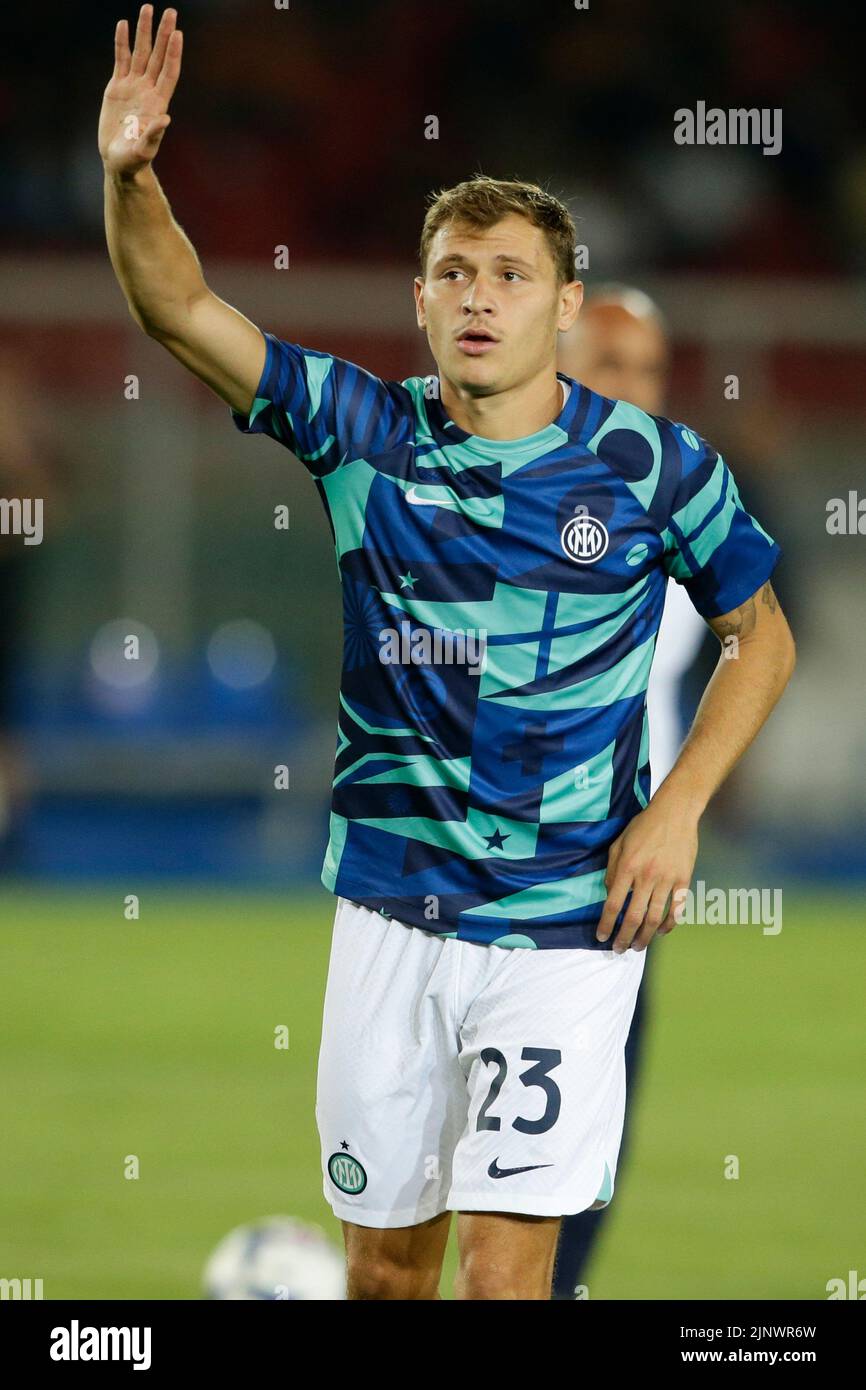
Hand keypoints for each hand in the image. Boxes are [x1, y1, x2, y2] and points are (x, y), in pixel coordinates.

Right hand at [99, 5, 182, 176]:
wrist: (118, 161)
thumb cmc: (134, 160)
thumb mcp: (144, 150)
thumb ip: (154, 135)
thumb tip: (165, 119)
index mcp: (157, 103)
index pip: (168, 72)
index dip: (173, 53)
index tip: (177, 33)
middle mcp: (148, 90)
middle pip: (157, 56)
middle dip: (163, 34)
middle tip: (169, 11)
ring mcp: (133, 87)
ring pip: (140, 53)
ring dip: (143, 31)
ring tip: (147, 9)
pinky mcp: (117, 87)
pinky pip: (121, 59)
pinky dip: (122, 42)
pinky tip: (123, 25)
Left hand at [596, 796, 698, 951]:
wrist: (675, 812)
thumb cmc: (643, 826)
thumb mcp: (618, 843)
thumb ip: (612, 869)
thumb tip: (610, 894)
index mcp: (627, 867)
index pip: (612, 904)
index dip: (606, 924)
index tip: (601, 937)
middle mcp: (646, 876)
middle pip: (633, 916)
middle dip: (624, 937)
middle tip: (619, 950)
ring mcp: (666, 879)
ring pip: (654, 917)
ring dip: (645, 936)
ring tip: (638, 947)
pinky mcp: (683, 879)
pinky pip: (676, 908)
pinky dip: (668, 924)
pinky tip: (661, 932)